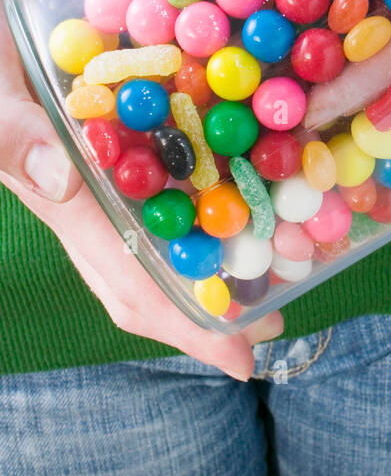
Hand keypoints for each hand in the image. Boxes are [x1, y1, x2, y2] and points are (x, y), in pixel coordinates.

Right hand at [0, 0, 282, 378]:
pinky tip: (248, 170)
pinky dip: (209, 175)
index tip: (240, 358)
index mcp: (59, 192)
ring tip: (279, 260)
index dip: (184, 322)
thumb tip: (61, 181)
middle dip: (212, 300)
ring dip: (217, 246)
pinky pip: (168, 159)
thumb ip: (5, 129)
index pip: (127, 277)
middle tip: (278, 319)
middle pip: (152, 267)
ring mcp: (102, 154)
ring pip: (164, 219)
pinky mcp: (116, 116)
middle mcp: (86, 184)